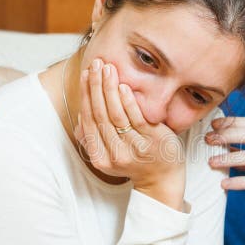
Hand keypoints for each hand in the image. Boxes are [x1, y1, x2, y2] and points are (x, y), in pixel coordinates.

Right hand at [76, 59, 185, 209]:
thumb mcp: (109, 154)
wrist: (162, 180)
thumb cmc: (136, 161)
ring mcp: (134, 149)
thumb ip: (94, 137)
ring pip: (116, 115)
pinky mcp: (153, 142)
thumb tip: (81, 116)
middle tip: (95, 64)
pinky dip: (128, 101)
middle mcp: (114, 155)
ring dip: (109, 89)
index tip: (85, 74)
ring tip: (107, 68)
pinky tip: (124, 86)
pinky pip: (137, 119)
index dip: (85, 95)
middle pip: (100, 114)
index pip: (88, 120)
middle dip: (95, 86)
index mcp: (100, 158)